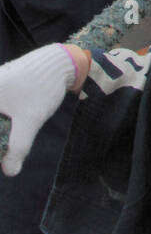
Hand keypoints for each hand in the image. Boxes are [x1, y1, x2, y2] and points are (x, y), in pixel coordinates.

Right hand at [0, 45, 74, 176]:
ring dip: (4, 130)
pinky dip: (5, 121)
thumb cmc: (42, 87)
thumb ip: (17, 147)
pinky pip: (2, 108)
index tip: (4, 155)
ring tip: (10, 147)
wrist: (61, 60)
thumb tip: (9, 172)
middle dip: (3, 139)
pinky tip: (13, 129)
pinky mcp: (4, 85)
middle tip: (8, 155)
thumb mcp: (30, 120)